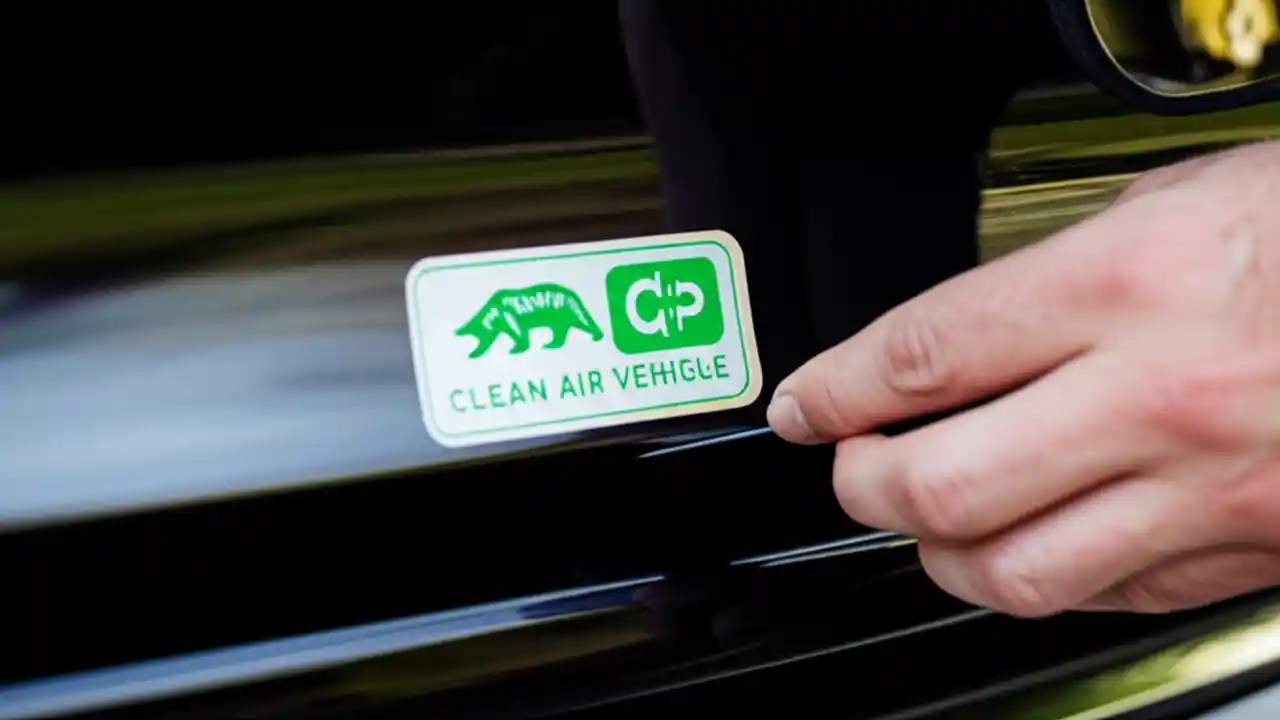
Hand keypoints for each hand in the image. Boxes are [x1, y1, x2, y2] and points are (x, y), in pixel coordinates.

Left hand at [767, 141, 1279, 615]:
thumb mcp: (1177, 202)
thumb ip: (1055, 276)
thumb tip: (958, 337)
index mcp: (1129, 285)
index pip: (921, 358)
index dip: (832, 390)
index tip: (803, 404)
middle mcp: (1161, 399)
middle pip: (940, 485)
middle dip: (862, 484)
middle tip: (852, 464)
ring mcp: (1208, 492)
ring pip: (1010, 572)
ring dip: (936, 550)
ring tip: (923, 515)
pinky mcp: (1246, 553)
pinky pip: (1102, 596)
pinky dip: (1036, 577)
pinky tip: (1026, 542)